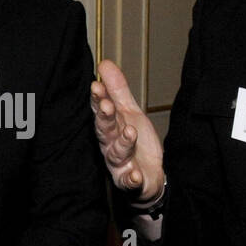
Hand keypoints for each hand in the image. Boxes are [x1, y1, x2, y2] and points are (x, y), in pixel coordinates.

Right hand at [90, 59, 164, 200]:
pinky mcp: (130, 182)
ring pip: (116, 154)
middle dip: (105, 119)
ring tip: (130, 132)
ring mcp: (119, 165)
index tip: (96, 86)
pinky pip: (129, 182)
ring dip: (122, 143)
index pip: (101, 111)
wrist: (149, 176)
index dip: (98, 100)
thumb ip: (118, 91)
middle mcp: (110, 145)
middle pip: (105, 131)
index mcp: (109, 127)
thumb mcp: (129, 113)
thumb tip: (104, 63)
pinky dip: (131, 179)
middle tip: (108, 106)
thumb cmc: (135, 143)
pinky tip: (135, 175)